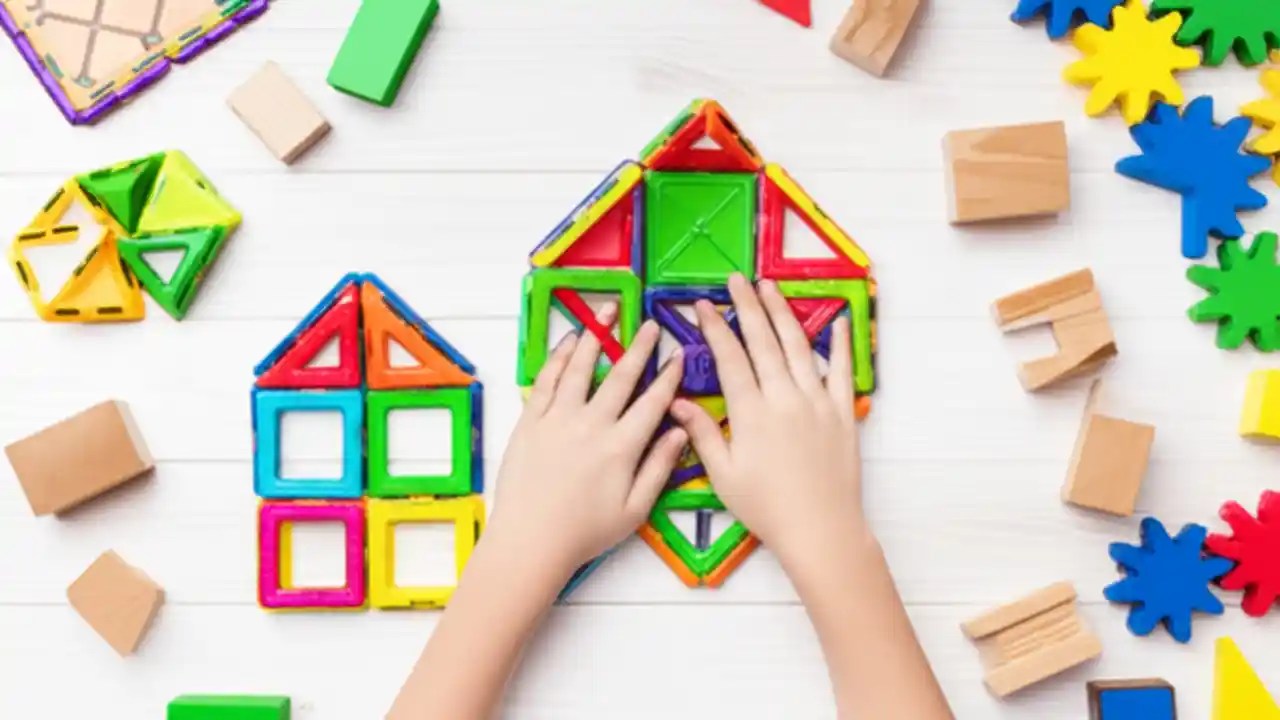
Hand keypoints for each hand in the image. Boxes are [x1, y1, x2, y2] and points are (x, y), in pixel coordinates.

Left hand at [487, 306, 687, 577]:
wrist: (530, 542)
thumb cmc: (584, 533)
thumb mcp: (634, 510)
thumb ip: (658, 467)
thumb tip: (680, 432)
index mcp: (621, 447)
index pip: (652, 402)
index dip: (667, 376)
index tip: (677, 354)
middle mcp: (591, 425)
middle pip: (620, 376)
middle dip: (638, 347)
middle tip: (649, 325)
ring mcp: (557, 420)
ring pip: (580, 368)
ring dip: (597, 337)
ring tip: (607, 312)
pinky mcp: (530, 422)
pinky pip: (546, 381)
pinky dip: (559, 357)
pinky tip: (569, 341)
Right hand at [669, 275, 864, 563]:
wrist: (821, 529)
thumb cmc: (767, 508)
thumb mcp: (723, 475)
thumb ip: (702, 433)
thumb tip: (675, 402)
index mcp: (751, 413)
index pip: (730, 358)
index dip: (714, 328)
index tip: (703, 305)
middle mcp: (785, 398)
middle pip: (764, 341)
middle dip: (747, 306)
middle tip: (736, 280)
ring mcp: (817, 402)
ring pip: (798, 347)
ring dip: (782, 313)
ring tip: (769, 288)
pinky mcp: (843, 413)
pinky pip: (841, 371)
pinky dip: (837, 344)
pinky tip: (835, 321)